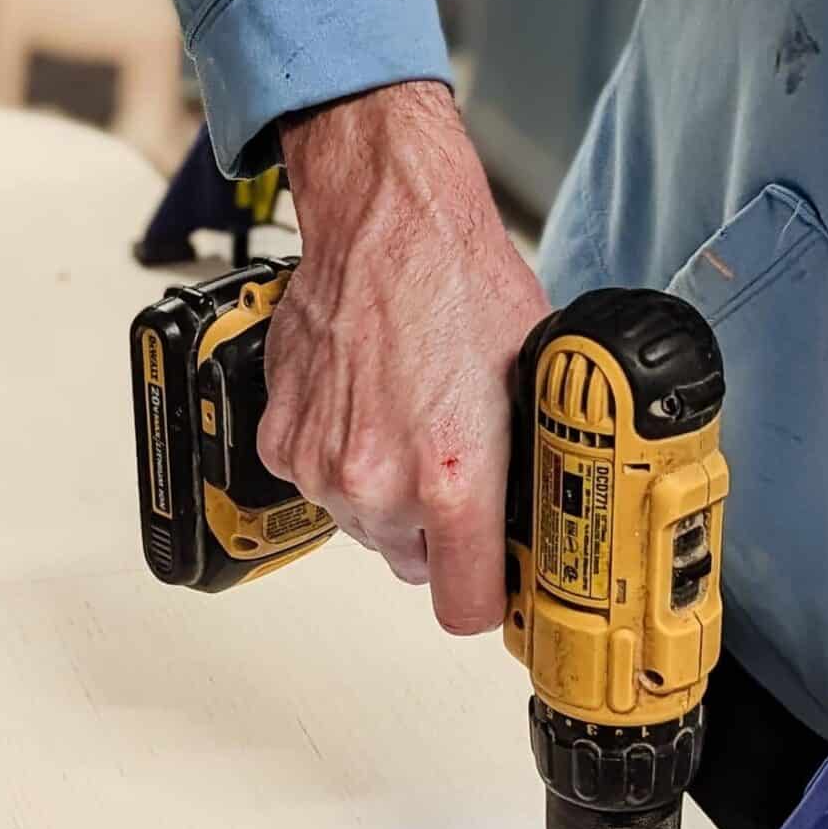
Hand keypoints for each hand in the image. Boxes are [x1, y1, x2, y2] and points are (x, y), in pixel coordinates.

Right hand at [258, 81, 549, 634]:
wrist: (383, 222)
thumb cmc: (456, 280)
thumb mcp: (531, 378)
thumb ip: (528, 462)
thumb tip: (544, 508)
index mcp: (452, 478)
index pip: (465, 606)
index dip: (488, 598)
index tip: (498, 583)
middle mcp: (378, 484)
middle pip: (413, 564)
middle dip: (436, 530)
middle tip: (452, 468)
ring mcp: (322, 466)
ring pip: (364, 524)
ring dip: (386, 491)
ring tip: (407, 419)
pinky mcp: (283, 441)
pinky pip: (320, 482)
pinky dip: (341, 457)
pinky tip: (367, 404)